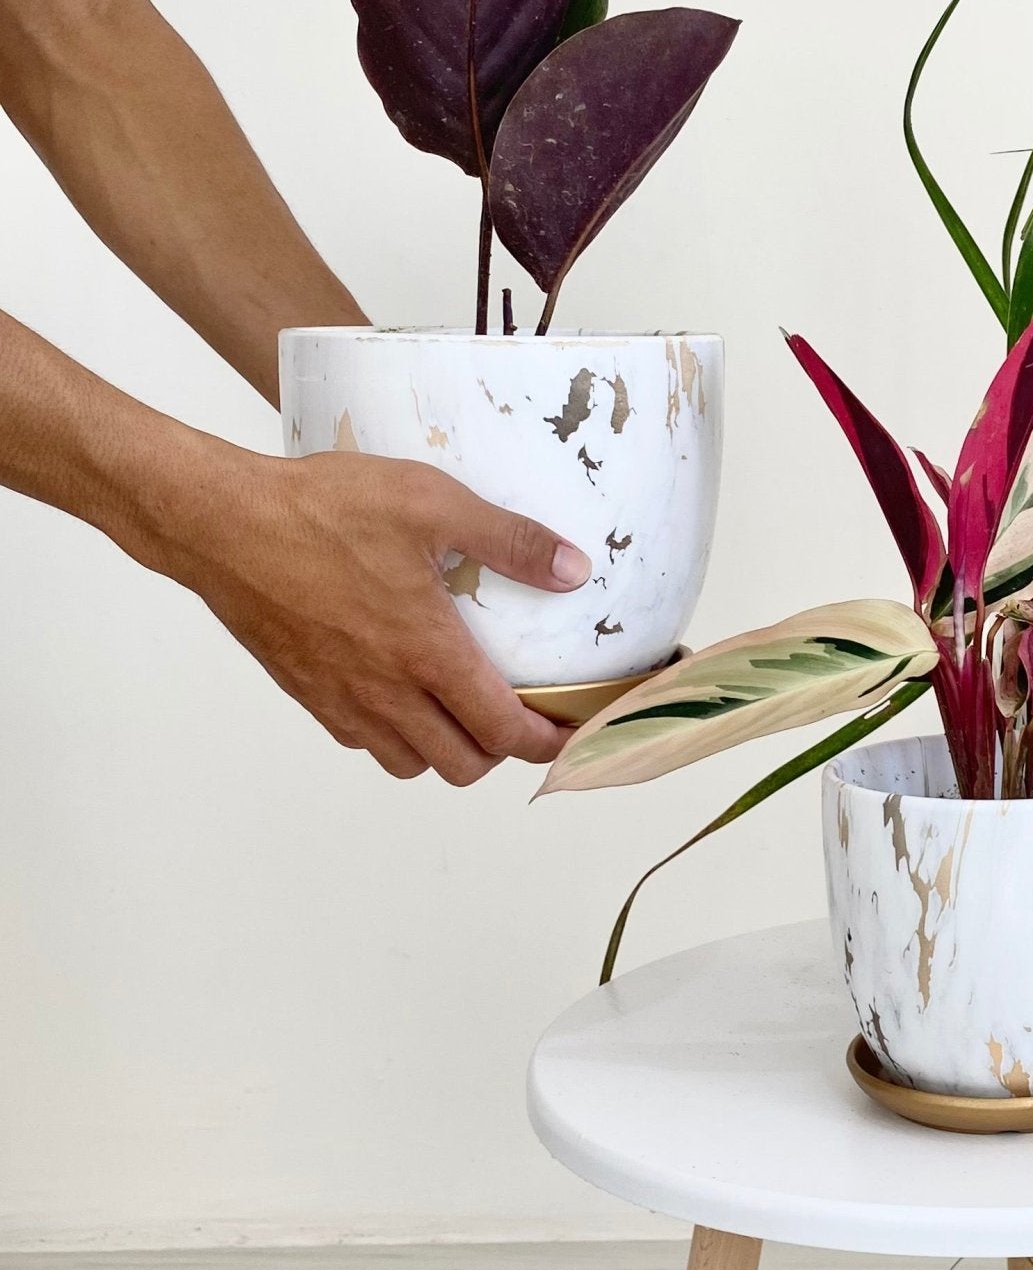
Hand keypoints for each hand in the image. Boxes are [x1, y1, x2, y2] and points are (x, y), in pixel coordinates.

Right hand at [152, 443, 590, 782]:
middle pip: (461, 766)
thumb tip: (575, 569)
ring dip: (446, 748)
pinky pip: (362, 741)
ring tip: (463, 707)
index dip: (546, 743)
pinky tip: (402, 691)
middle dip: (501, 751)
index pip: (502, 732)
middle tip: (519, 715)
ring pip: (409, 763)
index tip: (571, 732)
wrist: (221, 523)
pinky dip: (395, 735)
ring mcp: (341, 700)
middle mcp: (386, 692)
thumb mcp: (432, 503)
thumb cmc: (324, 508)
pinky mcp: (306, 693)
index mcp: (426, 653)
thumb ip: (510, 539)